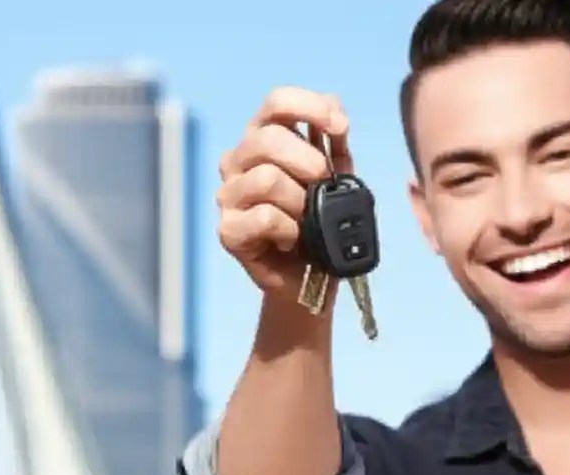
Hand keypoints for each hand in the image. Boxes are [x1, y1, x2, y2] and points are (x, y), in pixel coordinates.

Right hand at [216, 86, 352, 298]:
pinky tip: (292, 239)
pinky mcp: (228, 230)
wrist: (312, 277)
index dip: (310, 107)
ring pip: (267, 179)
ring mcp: (229, 195)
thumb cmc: (319, 222)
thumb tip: (336, 113)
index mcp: (262, 139)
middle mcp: (238, 161)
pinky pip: (263, 217)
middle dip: (309, 163)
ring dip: (300, 202)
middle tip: (323, 186)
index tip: (341, 127)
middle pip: (269, 139)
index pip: (276, 103)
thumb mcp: (336, 177)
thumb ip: (334, 143)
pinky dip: (289, 229)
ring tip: (306, 219)